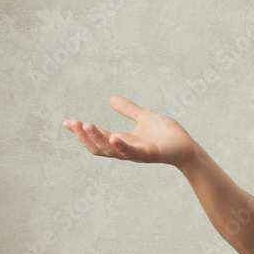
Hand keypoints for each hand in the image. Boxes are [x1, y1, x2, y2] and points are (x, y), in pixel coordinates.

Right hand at [63, 95, 196, 166]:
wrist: (187, 147)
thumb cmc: (167, 135)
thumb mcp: (144, 117)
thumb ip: (128, 109)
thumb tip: (111, 98)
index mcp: (122, 140)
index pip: (96, 138)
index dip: (81, 131)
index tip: (65, 122)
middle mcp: (125, 149)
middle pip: (98, 147)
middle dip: (83, 136)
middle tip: (73, 123)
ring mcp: (136, 153)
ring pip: (111, 150)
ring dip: (97, 139)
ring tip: (86, 126)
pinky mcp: (150, 154)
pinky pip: (132, 153)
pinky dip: (122, 146)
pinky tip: (113, 137)